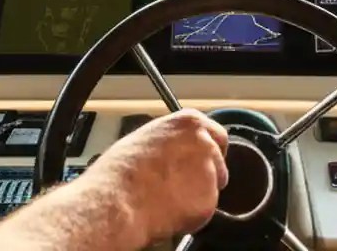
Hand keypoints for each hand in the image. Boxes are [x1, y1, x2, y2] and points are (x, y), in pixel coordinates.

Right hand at [82, 109, 229, 243]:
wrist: (117, 200)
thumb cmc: (122, 170)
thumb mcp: (146, 137)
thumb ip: (172, 139)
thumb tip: (174, 149)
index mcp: (189, 122)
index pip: (216, 134)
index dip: (206, 150)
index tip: (198, 159)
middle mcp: (205, 143)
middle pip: (219, 159)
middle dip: (208, 172)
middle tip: (184, 183)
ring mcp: (209, 171)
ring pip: (213, 186)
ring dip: (198, 193)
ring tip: (168, 197)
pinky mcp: (209, 200)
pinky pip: (205, 208)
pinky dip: (193, 213)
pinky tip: (170, 210)